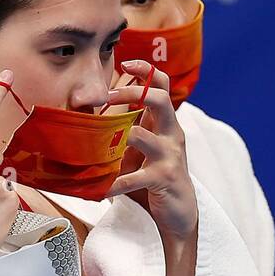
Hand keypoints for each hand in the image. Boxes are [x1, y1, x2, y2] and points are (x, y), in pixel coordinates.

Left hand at [103, 58, 197, 242]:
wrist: (180, 212)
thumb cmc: (156, 178)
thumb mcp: (143, 150)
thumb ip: (128, 131)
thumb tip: (94, 117)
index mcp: (165, 124)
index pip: (162, 85)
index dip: (145, 70)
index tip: (125, 62)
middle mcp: (171, 134)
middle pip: (159, 99)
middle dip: (130, 93)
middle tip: (105, 97)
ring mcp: (169, 156)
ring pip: (142, 135)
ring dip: (115, 137)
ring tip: (94, 144)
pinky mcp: (163, 178)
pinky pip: (134, 178)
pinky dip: (114, 184)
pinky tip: (99, 190)